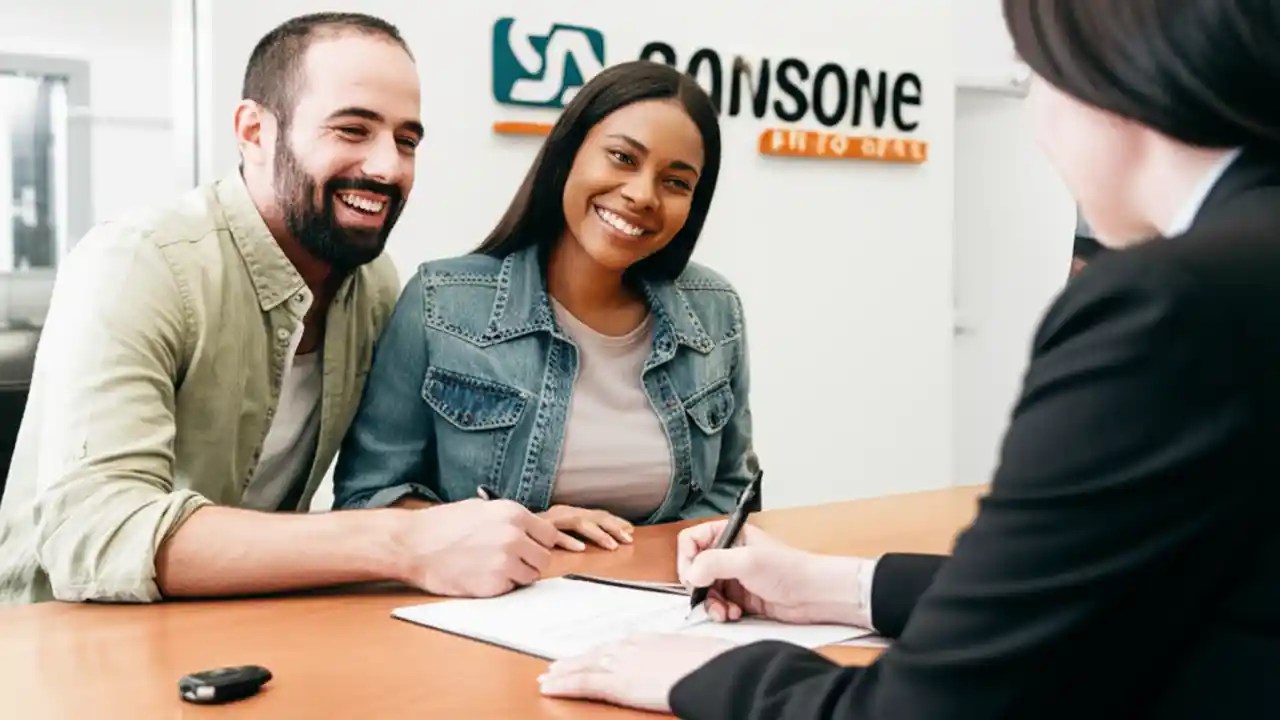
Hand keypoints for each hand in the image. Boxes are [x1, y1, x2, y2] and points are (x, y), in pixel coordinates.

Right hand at [393, 499, 559, 596]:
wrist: (414, 545)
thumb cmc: (442, 525)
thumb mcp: (481, 508)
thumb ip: (510, 519)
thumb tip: (531, 530)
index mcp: (513, 514)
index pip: (549, 534)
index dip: (540, 543)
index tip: (535, 548)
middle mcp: (514, 537)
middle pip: (544, 559)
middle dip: (530, 561)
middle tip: (511, 561)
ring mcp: (505, 562)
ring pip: (531, 576)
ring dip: (517, 575)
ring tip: (493, 568)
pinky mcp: (494, 585)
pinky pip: (511, 589)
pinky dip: (500, 586)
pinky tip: (480, 576)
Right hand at [538, 505, 633, 550]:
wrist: (503, 532)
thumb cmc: (532, 538)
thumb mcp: (559, 536)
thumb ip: (574, 538)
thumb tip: (598, 546)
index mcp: (569, 513)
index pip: (596, 515)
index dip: (614, 522)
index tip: (630, 532)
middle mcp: (562, 512)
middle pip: (593, 515)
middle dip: (613, 526)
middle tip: (628, 538)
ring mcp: (551, 519)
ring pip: (580, 521)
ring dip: (598, 533)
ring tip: (612, 545)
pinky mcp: (539, 529)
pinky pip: (556, 533)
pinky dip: (568, 540)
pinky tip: (580, 549)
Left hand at [539, 634, 733, 712]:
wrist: (713, 669)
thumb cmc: (715, 663)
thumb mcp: (699, 655)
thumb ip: (685, 659)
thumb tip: (692, 667)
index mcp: (652, 639)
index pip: (618, 646)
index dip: (600, 652)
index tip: (590, 656)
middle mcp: (632, 647)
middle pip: (597, 653)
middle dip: (576, 661)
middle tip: (557, 666)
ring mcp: (623, 663)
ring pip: (584, 666)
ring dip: (564, 672)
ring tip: (548, 677)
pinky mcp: (617, 683)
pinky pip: (582, 683)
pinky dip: (563, 685)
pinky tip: (548, 688)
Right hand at [678, 520, 874, 626]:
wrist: (813, 595)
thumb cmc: (788, 569)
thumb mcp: (747, 561)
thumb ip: (713, 563)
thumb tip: (689, 574)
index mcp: (728, 535)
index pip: (691, 541)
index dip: (687, 558)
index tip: (692, 576)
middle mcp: (728, 554)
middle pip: (694, 569)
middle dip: (698, 587)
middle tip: (707, 596)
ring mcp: (733, 577)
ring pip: (704, 591)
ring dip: (711, 604)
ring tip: (724, 612)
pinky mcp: (740, 597)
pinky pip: (718, 605)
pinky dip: (722, 612)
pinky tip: (734, 614)